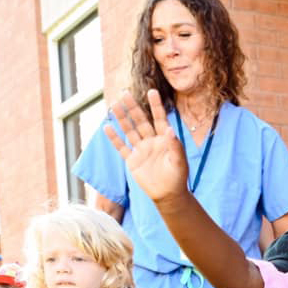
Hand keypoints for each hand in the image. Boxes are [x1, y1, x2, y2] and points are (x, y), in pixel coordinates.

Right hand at [106, 90, 188, 204]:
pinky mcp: (132, 161)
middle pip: (140, 121)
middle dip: (133, 108)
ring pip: (129, 131)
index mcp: (164, 139)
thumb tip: (169, 129)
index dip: (156, 106)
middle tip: (124, 93)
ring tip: (114, 105)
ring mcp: (141, 150)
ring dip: (122, 118)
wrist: (168, 195)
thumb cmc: (178, 178)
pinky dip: (114, 138)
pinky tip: (107, 127)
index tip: (152, 91)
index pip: (159, 118)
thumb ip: (175, 145)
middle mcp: (151, 141)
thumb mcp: (179, 161)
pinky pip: (122, 148)